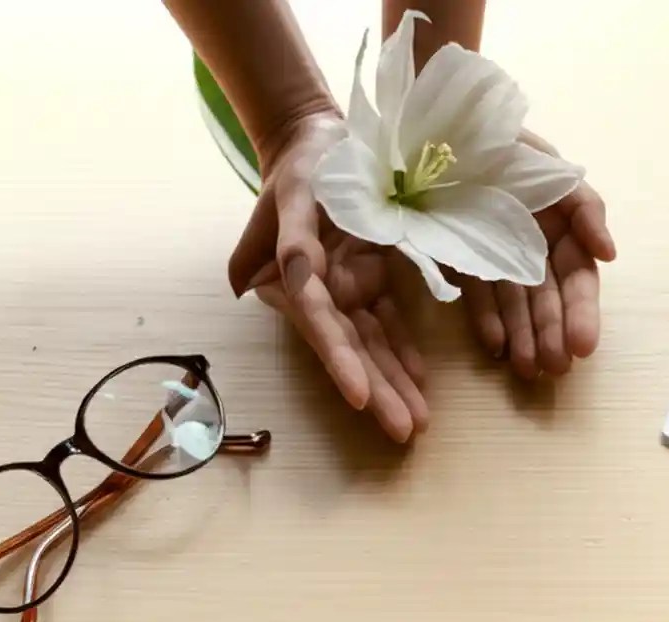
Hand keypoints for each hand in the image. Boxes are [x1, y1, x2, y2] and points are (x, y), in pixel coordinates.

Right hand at [229, 112, 427, 442]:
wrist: (317, 142)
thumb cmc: (299, 167)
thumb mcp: (287, 196)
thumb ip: (272, 241)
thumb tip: (247, 286)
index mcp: (292, 281)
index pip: (321, 326)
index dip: (341, 361)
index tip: (358, 398)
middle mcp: (318, 295)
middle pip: (351, 347)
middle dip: (378, 390)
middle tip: (404, 431)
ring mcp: (345, 289)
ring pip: (373, 344)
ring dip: (395, 383)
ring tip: (418, 423)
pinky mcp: (369, 279)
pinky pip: (389, 322)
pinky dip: (404, 352)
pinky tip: (421, 383)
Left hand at [455, 131, 616, 378]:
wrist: (438, 122)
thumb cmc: (500, 137)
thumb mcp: (548, 164)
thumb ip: (583, 206)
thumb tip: (609, 254)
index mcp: (561, 223)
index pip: (578, 277)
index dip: (583, 312)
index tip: (584, 347)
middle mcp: (534, 243)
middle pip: (549, 298)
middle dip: (553, 334)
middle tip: (554, 369)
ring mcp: (498, 253)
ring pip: (516, 304)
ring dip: (524, 337)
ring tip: (526, 370)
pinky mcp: (464, 258)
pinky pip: (479, 296)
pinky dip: (488, 321)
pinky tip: (493, 346)